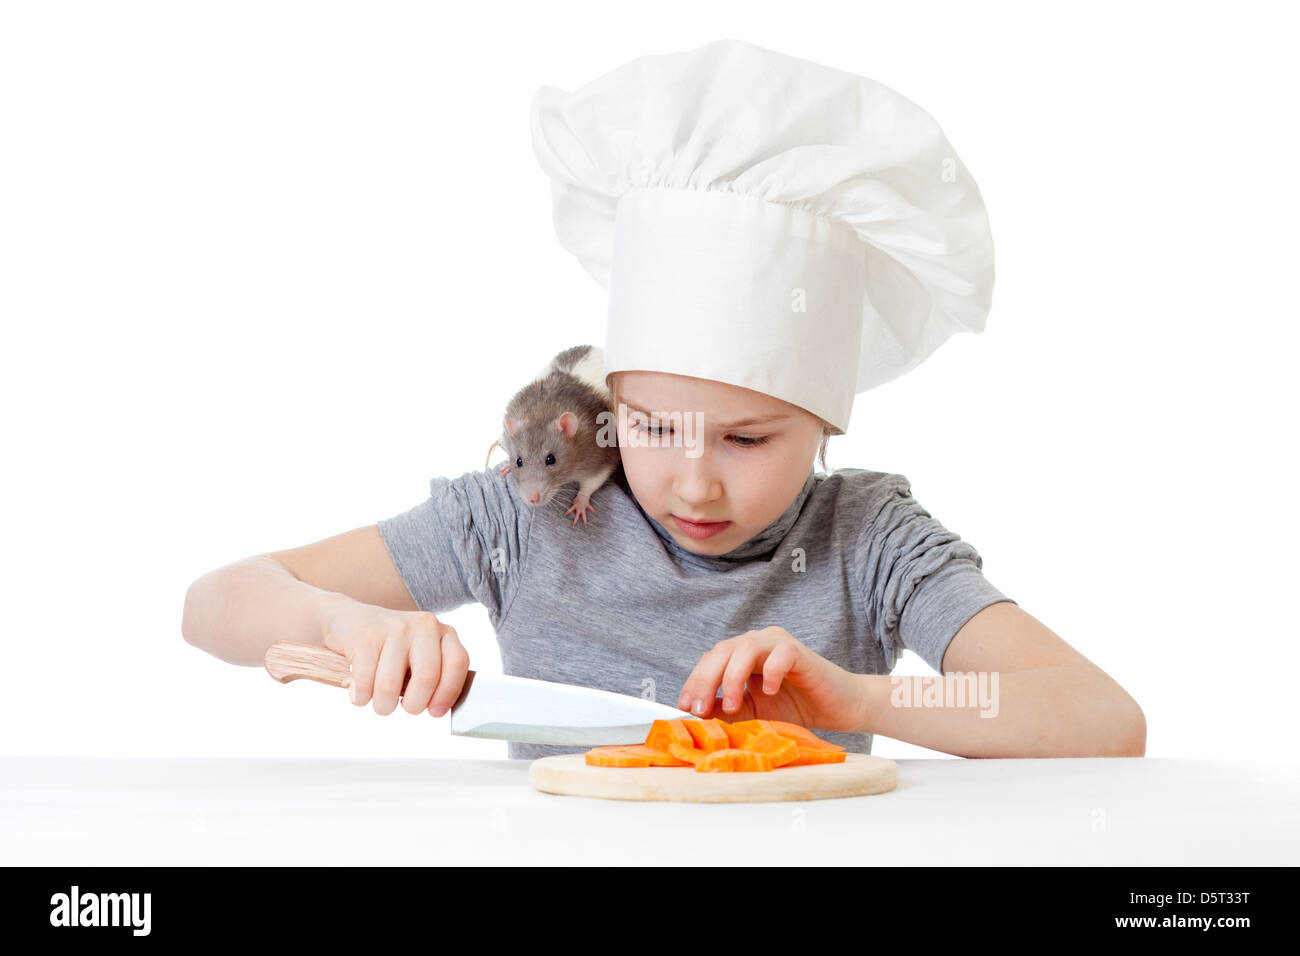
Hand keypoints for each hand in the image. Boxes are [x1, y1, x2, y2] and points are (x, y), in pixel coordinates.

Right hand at [319, 597, 469, 717]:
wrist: (347, 620)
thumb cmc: (390, 650)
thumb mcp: (420, 657)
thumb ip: (435, 678)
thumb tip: (440, 709)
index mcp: (443, 633)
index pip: (458, 663)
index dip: (448, 693)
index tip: (435, 712)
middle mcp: (424, 626)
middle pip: (427, 677)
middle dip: (414, 705)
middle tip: (405, 707)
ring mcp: (395, 628)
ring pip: (391, 686)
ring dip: (383, 705)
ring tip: (379, 701)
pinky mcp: (367, 636)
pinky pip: (365, 683)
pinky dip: (360, 697)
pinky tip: (359, 691)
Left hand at [676, 626, 864, 732]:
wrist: (839, 708)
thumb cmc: (797, 708)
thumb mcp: (754, 714)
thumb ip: (727, 710)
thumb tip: (695, 714)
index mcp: (742, 655)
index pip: (710, 660)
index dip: (694, 681)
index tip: (684, 706)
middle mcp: (757, 644)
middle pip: (721, 651)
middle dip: (705, 679)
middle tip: (698, 708)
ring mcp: (778, 644)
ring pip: (745, 648)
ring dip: (732, 677)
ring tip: (730, 705)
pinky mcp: (800, 652)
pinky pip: (780, 654)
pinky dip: (770, 671)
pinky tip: (768, 691)